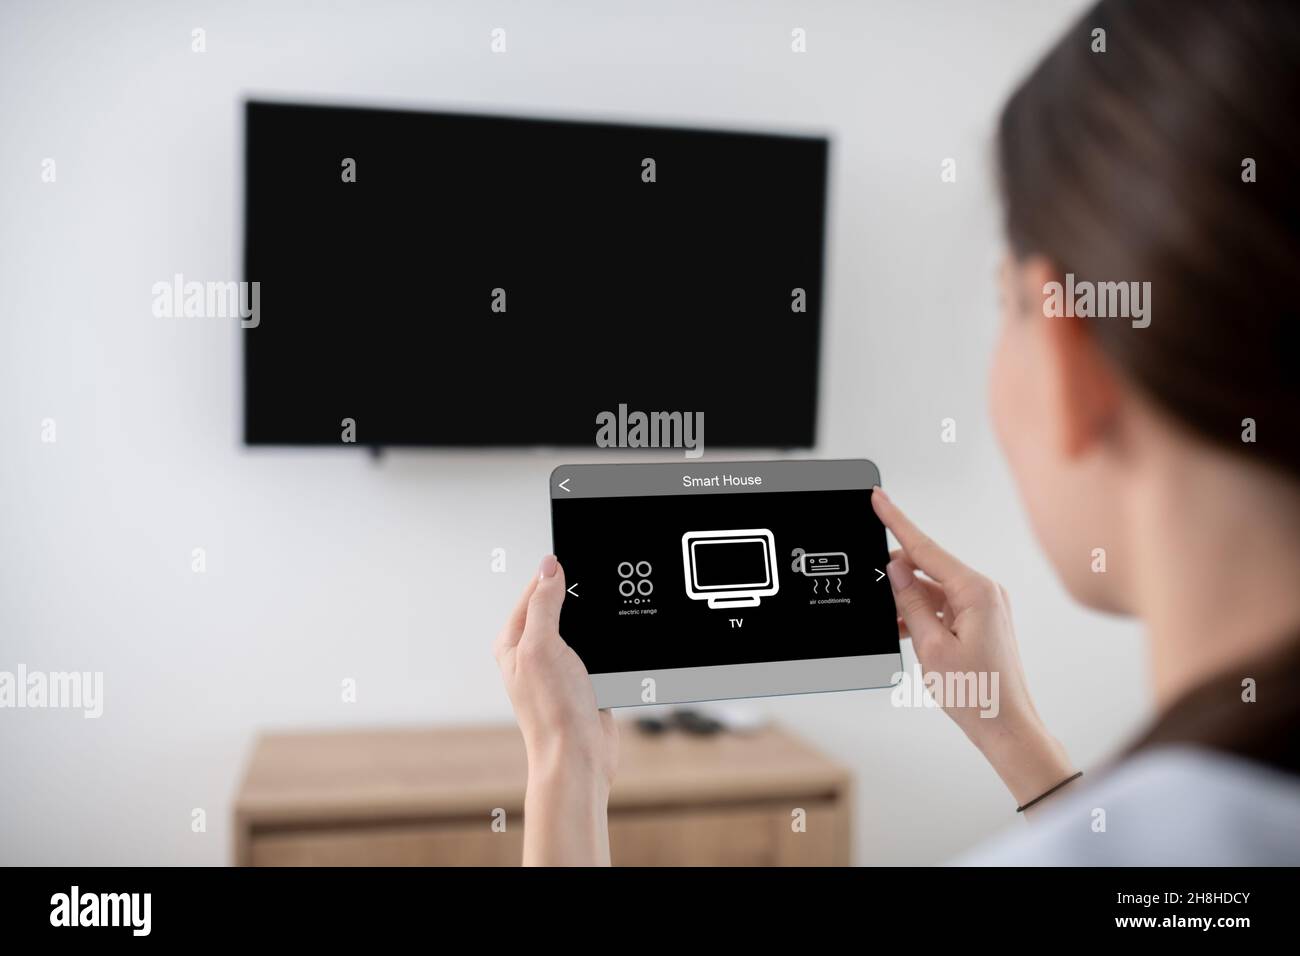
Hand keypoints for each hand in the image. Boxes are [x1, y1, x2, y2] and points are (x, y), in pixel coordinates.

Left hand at [494, 555, 617, 863]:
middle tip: (596, 587)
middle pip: (559, 607)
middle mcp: (534, 653)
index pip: (532, 593)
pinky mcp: (585, 680)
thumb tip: (549, 567)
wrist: (579, 756)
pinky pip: (599, 650)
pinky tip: (616, 641)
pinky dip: (609, 644)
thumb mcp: (542, 647)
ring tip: (607, 615)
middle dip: (579, 598)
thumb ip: (543, 604)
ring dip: (596, 623)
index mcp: (513, 642)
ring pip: (583, 628)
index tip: (576, 560)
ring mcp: (560, 667)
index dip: (553, 576)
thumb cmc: (551, 710)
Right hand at [871, 488, 1076, 810]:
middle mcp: (985, 591)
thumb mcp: (931, 646)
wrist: (1007, 728)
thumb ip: (911, 602)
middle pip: (928, 568)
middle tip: (876, 597)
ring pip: (932, 590)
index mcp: (976, 591)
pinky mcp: (982, 620)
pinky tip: (906, 634)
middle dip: (898, 579)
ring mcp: (985, 605)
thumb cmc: (976, 694)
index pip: (926, 547)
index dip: (897, 521)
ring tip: (896, 631)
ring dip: (909, 605)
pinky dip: (923, 616)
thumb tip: (896, 569)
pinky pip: (944, 606)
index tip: (878, 498)